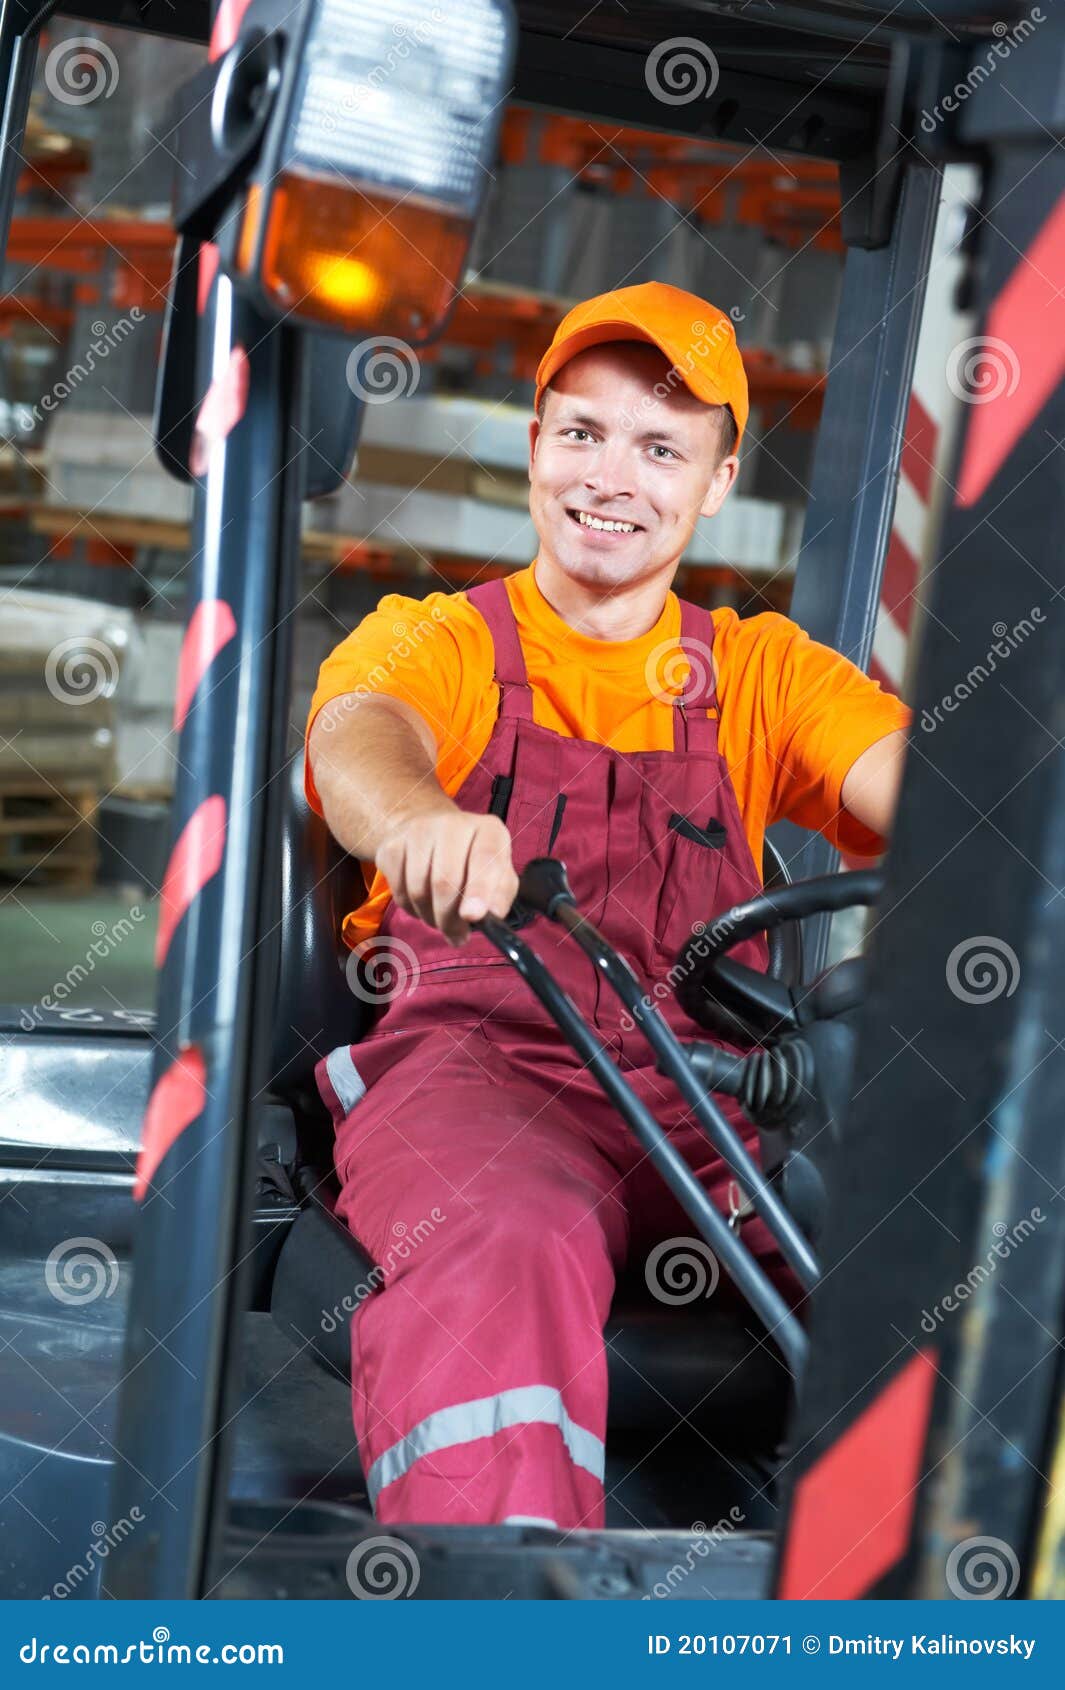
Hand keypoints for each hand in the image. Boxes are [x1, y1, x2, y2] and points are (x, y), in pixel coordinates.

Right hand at [376, 807, 518, 944]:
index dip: (479, 888)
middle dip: (450, 919)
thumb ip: (500, 895)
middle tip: (458, 935)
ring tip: (441, 919)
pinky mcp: (392, 846)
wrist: (434, 836)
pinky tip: (424, 904)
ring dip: (431, 917)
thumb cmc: (474, 863)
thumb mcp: (499, 876)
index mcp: (488, 829)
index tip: (473, 916)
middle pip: (445, 880)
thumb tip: (492, 914)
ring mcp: (418, 831)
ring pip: (418, 890)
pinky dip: (412, 910)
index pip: (485, 856)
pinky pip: (399, 893)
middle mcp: (452, 823)